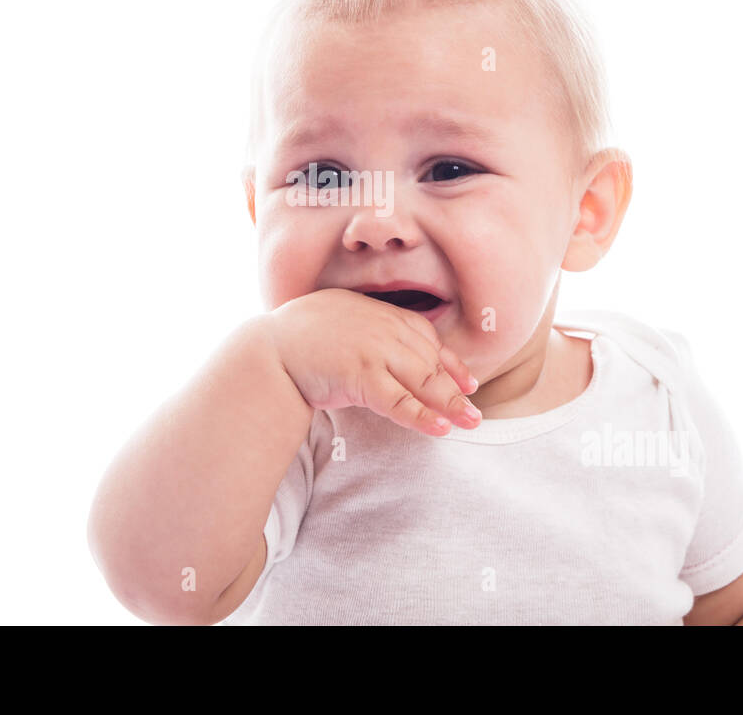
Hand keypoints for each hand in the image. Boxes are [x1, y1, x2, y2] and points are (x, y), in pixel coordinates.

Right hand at [264, 288, 480, 436]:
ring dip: (449, 403)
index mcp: (380, 313)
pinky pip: (399, 401)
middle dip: (456, 388)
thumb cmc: (299, 338)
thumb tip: (390, 350)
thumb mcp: (341, 320)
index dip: (451, 362)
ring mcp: (374, 350)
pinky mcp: (361, 375)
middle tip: (475, 411)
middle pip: (430, 362)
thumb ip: (369, 329)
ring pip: (421, 381)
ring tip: (469, 422)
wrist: (268, 350)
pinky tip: (439, 428)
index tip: (469, 382)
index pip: (427, 338)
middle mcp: (383, 328)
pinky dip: (421, 416)